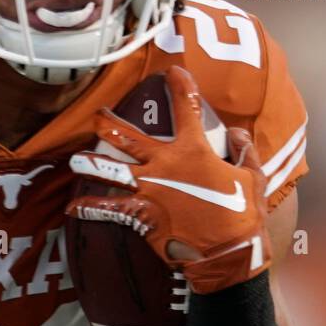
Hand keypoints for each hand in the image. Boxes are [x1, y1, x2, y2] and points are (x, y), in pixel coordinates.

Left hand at [66, 65, 270, 293]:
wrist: (227, 252)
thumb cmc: (243, 216)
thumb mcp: (253, 178)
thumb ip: (244, 152)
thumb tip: (238, 133)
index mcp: (194, 150)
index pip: (187, 109)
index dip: (180, 86)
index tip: (172, 72)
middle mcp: (165, 164)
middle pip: (129, 138)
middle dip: (109, 124)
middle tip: (96, 116)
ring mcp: (149, 188)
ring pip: (111, 170)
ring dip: (91, 164)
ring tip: (75, 160)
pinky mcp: (140, 213)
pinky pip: (107, 209)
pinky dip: (88, 208)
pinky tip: (72, 207)